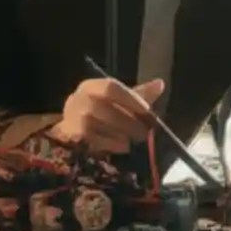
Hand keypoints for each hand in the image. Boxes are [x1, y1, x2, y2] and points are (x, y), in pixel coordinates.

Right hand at [49, 78, 165, 153]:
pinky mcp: (70, 136)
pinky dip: (109, 143)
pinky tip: (123, 147)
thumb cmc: (102, 110)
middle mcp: (77, 99)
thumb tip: (160, 84)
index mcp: (91, 86)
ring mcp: (71, 118)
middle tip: (146, 132)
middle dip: (127, 121)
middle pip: (103, 108)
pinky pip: (90, 140)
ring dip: (119, 133)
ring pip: (95, 125)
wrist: (72, 128)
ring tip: (136, 139)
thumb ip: (140, 94)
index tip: (147, 111)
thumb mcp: (120, 100)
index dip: (130, 99)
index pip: (110, 87)